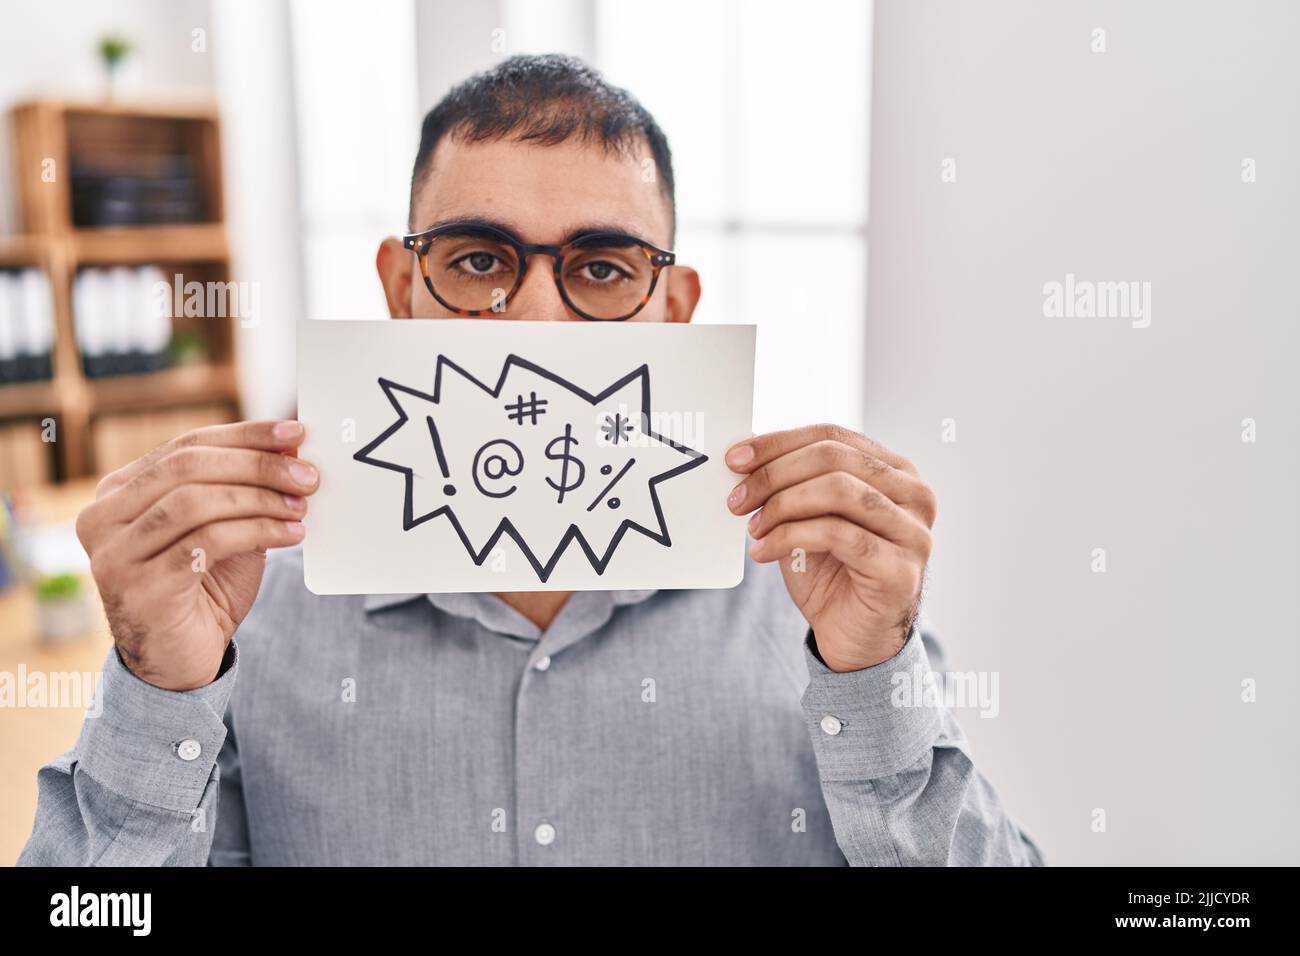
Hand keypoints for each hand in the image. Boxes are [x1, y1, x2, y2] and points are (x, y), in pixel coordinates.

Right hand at [75, 420, 317, 690]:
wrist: (179, 660)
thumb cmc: (203, 588)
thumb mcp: (223, 528)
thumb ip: (242, 489)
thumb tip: (292, 449)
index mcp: (119, 491)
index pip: (187, 445)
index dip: (245, 435)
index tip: (296, 433)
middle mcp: (103, 517)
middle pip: (189, 467)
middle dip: (257, 465)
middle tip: (307, 474)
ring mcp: (114, 553)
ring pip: (195, 502)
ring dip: (259, 499)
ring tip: (301, 506)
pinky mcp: (138, 587)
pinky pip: (206, 543)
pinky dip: (257, 532)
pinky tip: (291, 535)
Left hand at [725, 424, 935, 671]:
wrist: (854, 639)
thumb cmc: (832, 574)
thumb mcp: (808, 517)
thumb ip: (791, 482)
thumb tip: (745, 450)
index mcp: (895, 471)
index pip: (832, 436)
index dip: (778, 443)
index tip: (734, 458)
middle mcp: (914, 494)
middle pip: (833, 457)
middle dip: (774, 473)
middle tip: (736, 498)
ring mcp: (913, 531)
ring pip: (837, 490)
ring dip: (782, 505)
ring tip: (753, 527)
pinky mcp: (899, 568)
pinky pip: (836, 534)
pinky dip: (789, 536)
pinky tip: (762, 550)